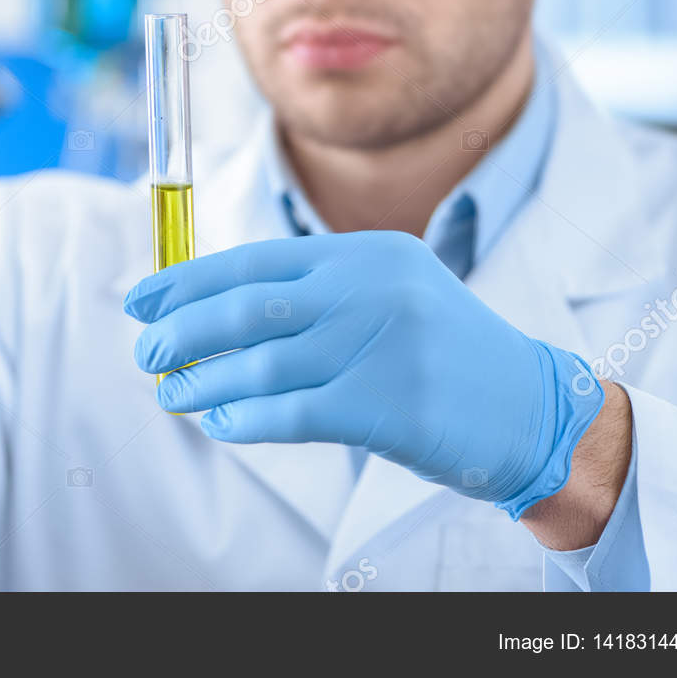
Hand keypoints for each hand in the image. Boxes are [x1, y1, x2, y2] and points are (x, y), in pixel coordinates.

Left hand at [125, 231, 605, 517]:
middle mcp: (372, 289)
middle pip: (249, 306)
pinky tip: (219, 423)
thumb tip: (213, 313)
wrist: (533, 408)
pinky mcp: (389, 406)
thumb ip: (318, 296)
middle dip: (183, 329)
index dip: (190, 281)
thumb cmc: (446, 356)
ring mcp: (382, 346)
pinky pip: (293, 412)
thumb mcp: (392, 296)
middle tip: (145, 351)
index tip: (142, 300)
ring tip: (171, 395)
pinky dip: (245, 417)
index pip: (258, 260)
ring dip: (204, 381)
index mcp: (368, 254)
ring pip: (262, 363)